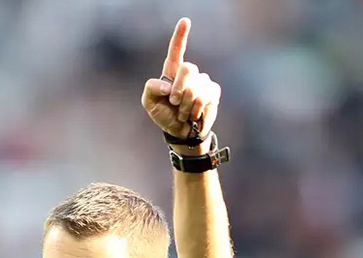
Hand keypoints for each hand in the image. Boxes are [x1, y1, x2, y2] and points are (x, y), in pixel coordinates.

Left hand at [141, 18, 220, 142]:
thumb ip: (151, 88)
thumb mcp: (149, 103)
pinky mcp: (213, 92)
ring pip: (197, 87)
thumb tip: (168, 84)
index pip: (176, 51)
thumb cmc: (164, 115)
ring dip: (188, 105)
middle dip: (180, 89)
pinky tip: (195, 115)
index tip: (185, 21)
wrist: (180, 132)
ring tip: (185, 113)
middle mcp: (188, 73)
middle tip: (176, 103)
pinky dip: (198, 109)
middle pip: (188, 68)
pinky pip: (207, 96)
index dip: (180, 36)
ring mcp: (203, 81)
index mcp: (172, 71)